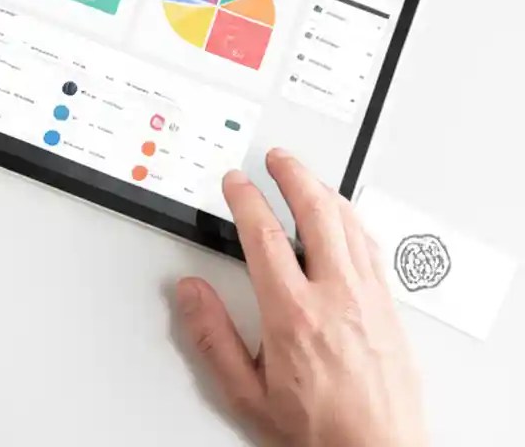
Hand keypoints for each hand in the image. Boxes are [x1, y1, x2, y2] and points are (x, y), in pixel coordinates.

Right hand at [176, 149, 425, 446]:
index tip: (235, 183)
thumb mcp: (245, 392)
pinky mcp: (389, 309)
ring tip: (307, 177)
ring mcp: (368, 300)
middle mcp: (336, 298)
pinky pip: (370, 247)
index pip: (265, 236)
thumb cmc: (318, 431)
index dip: (246, 200)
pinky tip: (344, 217)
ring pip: (349, 225)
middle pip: (316, 214)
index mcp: (293, 314)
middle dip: (293, 177)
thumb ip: (212, 337)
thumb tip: (189, 293)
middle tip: (277, 159)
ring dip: (325, 191)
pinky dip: (352, 220)